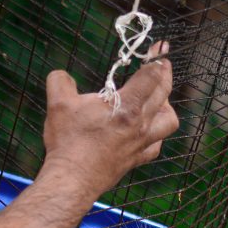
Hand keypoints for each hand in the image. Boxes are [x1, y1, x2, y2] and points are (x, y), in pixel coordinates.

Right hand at [41, 42, 177, 194]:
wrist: (73, 179)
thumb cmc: (69, 141)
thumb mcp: (58, 104)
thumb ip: (60, 81)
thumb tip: (60, 74)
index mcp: (127, 106)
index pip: (151, 76)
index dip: (158, 59)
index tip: (161, 47)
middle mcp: (141, 124)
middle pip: (164, 93)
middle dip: (166, 74)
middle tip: (163, 63)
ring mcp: (142, 143)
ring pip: (168, 121)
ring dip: (167, 106)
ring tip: (159, 99)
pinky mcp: (137, 159)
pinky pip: (156, 144)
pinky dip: (156, 134)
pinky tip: (147, 131)